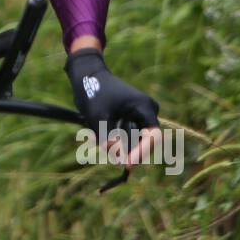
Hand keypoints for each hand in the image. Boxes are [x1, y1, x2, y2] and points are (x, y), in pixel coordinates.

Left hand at [65, 49, 160, 167]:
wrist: (87, 74)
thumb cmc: (93, 92)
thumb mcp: (98, 118)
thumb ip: (109, 140)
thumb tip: (120, 161)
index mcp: (146, 107)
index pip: (153, 137)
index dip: (141, 153)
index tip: (126, 165)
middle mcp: (148, 111)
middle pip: (144, 141)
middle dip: (127, 149)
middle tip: (107, 149)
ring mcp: (141, 113)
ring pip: (134, 140)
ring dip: (118, 143)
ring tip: (98, 132)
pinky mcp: (133, 116)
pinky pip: (128, 135)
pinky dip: (115, 137)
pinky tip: (99, 129)